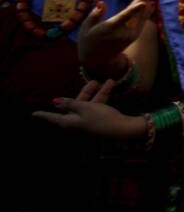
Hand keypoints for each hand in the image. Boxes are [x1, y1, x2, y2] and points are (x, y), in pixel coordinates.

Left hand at [31, 79, 146, 141]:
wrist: (122, 129)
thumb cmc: (100, 119)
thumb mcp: (84, 108)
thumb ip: (70, 103)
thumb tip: (55, 102)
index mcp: (68, 122)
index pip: (52, 117)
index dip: (43, 115)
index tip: (33, 114)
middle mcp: (76, 122)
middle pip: (74, 105)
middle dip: (86, 92)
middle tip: (94, 82)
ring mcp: (87, 122)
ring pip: (88, 104)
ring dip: (97, 93)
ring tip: (107, 81)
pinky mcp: (97, 121)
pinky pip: (96, 107)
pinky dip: (102, 98)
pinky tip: (110, 86)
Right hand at [77, 0, 155, 74]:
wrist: (99, 60)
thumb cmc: (88, 40)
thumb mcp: (86, 28)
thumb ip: (94, 15)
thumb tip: (101, 2)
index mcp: (109, 29)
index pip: (124, 18)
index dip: (135, 10)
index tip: (144, 3)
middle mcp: (123, 32)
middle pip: (136, 14)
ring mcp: (130, 35)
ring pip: (141, 16)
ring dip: (146, 2)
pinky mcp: (134, 36)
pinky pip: (141, 21)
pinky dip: (146, 12)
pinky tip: (151, 3)